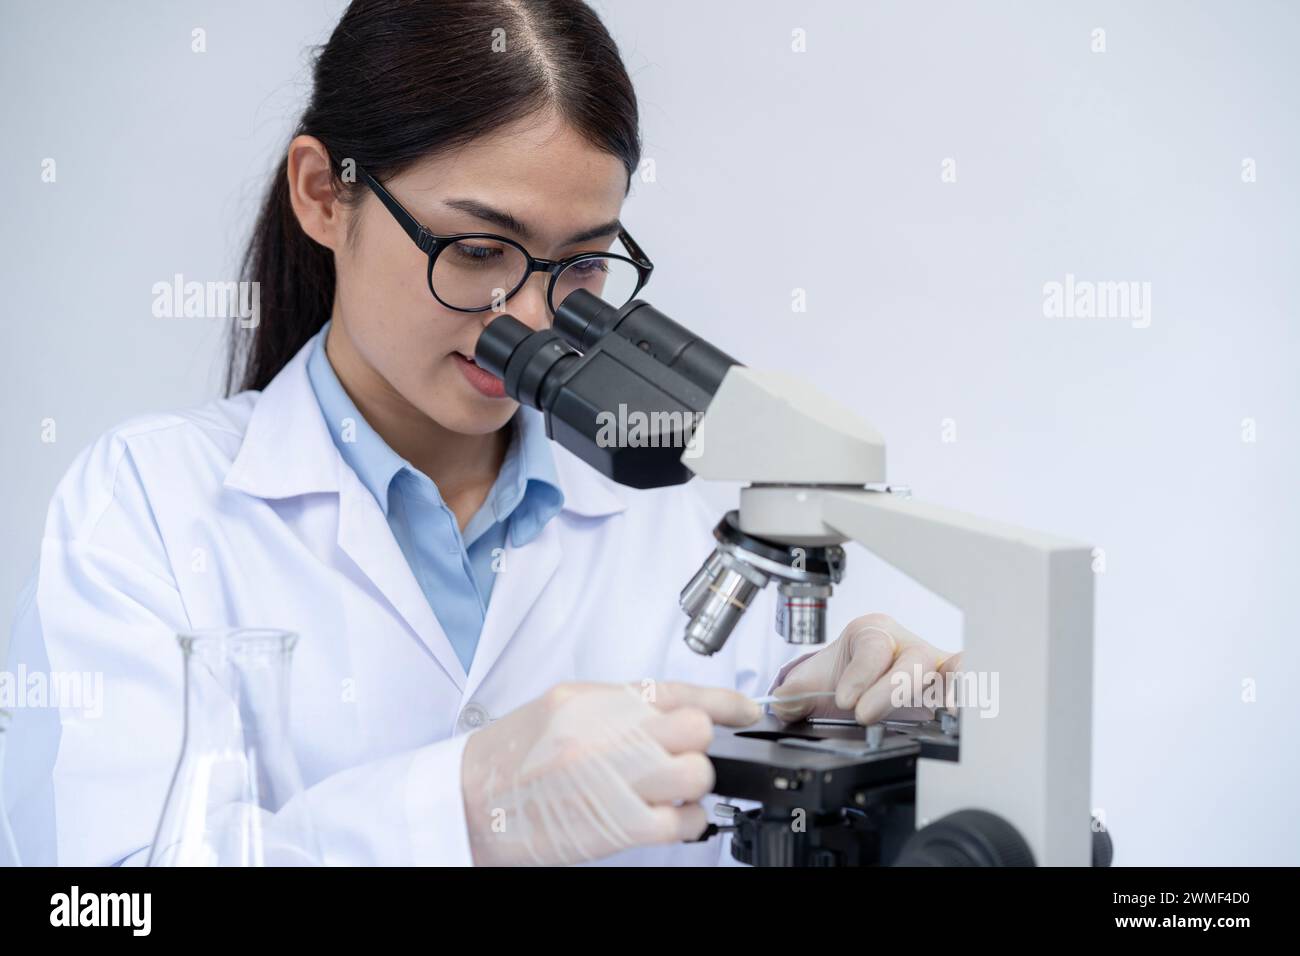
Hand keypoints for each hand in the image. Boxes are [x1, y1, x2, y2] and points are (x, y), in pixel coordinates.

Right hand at [460, 681, 760, 865]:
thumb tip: (670, 710)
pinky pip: (683, 820)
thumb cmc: (512, 758)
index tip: (746, 709)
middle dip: (697, 743)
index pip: (676, 690)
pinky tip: (670, 818)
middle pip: (695, 728)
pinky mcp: (618, 825)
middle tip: (680, 755)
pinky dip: (687, 821)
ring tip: (672, 788)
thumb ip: (616, 706)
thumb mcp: (561, 709)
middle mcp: (607, 733)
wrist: (469, 802)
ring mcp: (615, 778)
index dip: (723, 700)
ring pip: (696, 772)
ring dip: (694, 782)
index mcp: (595, 700)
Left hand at [770, 613, 959, 724]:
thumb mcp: (815, 680)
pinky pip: (969, 683)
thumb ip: (794, 691)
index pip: (872, 647)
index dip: (861, 673)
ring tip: (941, 709)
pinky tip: (967, 709)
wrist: (858, 684)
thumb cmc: (845, 674)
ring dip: (941, 691)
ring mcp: (933, 667)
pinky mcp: (951, 689)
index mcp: (873, 632)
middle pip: (912, 660)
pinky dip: (971, 693)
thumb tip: (782, 702)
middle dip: (890, 688)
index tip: (846, 699)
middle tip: (865, 714)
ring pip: (946, 671)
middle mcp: (907, 646)